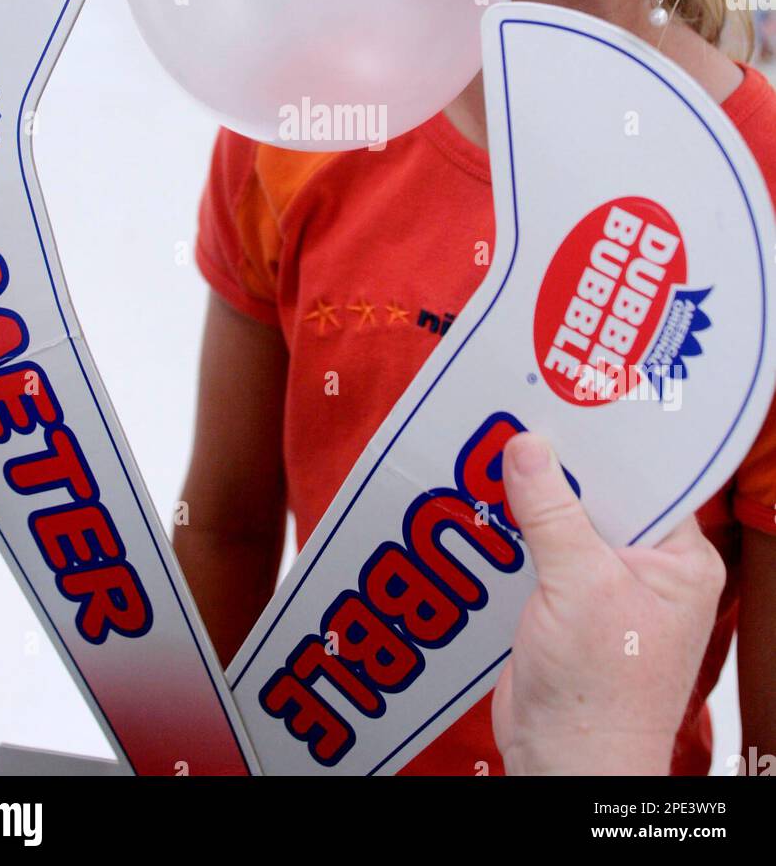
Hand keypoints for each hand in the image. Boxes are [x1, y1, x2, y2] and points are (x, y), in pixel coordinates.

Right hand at [491, 431, 725, 775]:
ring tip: (495, 447)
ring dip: (533, 496)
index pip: (649, 479)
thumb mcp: (578, 585)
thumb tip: (529, 445)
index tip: (569, 400)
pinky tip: (487, 500)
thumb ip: (552, 510)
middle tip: (522, 414)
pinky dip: (516, 528)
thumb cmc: (596, 693)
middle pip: (604, 495)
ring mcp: (607, 587)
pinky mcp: (568, 604)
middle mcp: (649, 569)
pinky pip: (543, 549)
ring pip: (569, 520)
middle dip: (562, 465)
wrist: (564, 765)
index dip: (609, 441)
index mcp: (679, 561)